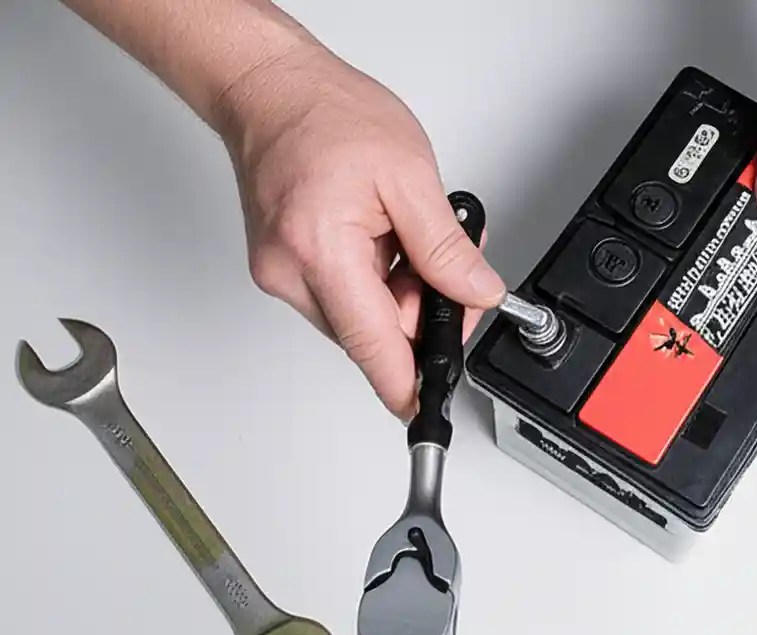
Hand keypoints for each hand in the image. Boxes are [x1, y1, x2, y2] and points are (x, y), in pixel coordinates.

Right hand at [214, 43, 505, 419]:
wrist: (269, 89)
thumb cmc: (325, 116)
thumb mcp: (409, 175)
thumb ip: (445, 246)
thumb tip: (476, 293)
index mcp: (321, 252)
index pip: (372, 345)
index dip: (407, 385)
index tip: (429, 411)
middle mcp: (290, 274)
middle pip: (374, 334)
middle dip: (423, 311)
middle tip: (453, 266)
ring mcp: (281, 275)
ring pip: (362, 317)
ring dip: (401, 293)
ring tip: (411, 236)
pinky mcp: (284, 270)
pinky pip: (344, 296)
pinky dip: (377, 280)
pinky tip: (386, 240)